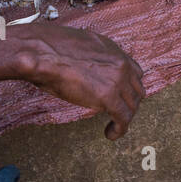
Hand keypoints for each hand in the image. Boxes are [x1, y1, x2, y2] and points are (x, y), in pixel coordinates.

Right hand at [0, 24, 144, 138]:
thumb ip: (91, 59)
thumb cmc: (50, 50)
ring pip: (132, 106)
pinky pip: (123, 118)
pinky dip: (119, 129)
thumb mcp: (79, 47)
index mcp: (114, 50)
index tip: (120, 97)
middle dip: (128, 103)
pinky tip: (110, 134)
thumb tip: (86, 69)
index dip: (128, 87)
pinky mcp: (109, 97)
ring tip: (112, 126)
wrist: (42, 53)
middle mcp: (121, 64)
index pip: (134, 72)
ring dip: (124, 117)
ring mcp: (117, 80)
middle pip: (137, 90)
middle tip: (116, 113)